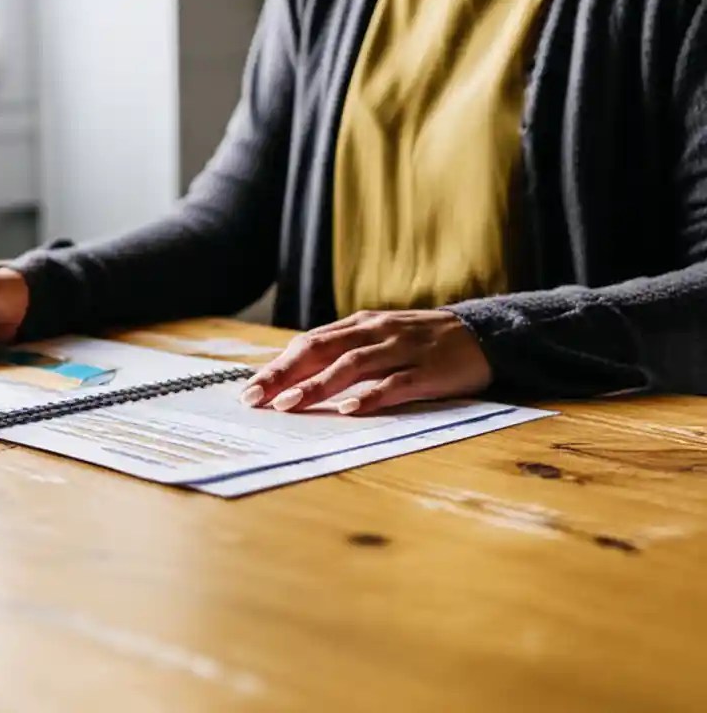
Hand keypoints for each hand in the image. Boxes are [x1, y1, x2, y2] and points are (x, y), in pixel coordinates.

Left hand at [238, 310, 491, 414]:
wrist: (484, 334)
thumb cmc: (421, 342)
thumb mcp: (378, 338)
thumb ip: (343, 352)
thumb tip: (295, 377)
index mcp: (359, 325)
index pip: (309, 343)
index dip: (278, 366)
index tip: (249, 390)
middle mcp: (375, 332)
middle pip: (321, 350)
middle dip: (285, 374)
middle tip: (256, 398)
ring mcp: (401, 350)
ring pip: (352, 366)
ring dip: (318, 386)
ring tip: (289, 404)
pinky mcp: (427, 370)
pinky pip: (395, 384)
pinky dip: (371, 396)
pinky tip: (349, 409)